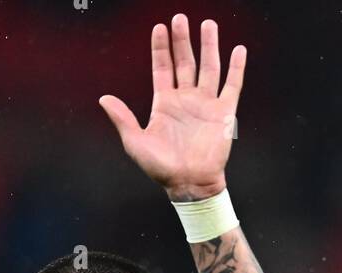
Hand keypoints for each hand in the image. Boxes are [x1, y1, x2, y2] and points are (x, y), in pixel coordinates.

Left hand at [98, 15, 245, 199]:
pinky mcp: (223, 113)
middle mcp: (186, 99)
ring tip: (208, 24)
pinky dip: (236, 68)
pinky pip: (232, 86)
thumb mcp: (136, 143)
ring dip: (208, 46)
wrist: (190, 184)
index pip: (163, 68)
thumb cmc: (162, 168)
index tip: (159, 27)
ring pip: (208, 67)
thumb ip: (122, 119)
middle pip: (185, 62)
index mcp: (165, 103)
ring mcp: (206, 104)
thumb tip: (104, 98)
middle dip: (183, 40)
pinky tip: (238, 50)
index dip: (161, 48)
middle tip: (180, 18)